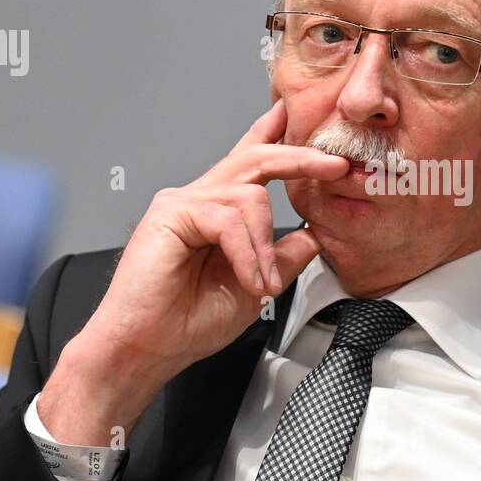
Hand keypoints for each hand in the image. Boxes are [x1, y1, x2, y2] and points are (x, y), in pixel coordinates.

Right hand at [40, 98, 348, 441]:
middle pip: (256, 159)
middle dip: (299, 158)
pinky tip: (248, 280)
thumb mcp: (257, 286)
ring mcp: (183, 203)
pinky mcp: (171, 214)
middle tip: (334, 165)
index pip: (251, 162)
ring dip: (266, 245)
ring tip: (265, 283)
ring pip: (250, 196)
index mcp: (219, 211)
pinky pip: (227, 221)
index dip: (279, 137)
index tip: (312, 132)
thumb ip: (285, 256)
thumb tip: (315, 236)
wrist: (146, 349)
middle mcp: (199, 198)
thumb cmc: (186, 322)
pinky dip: (246, 254)